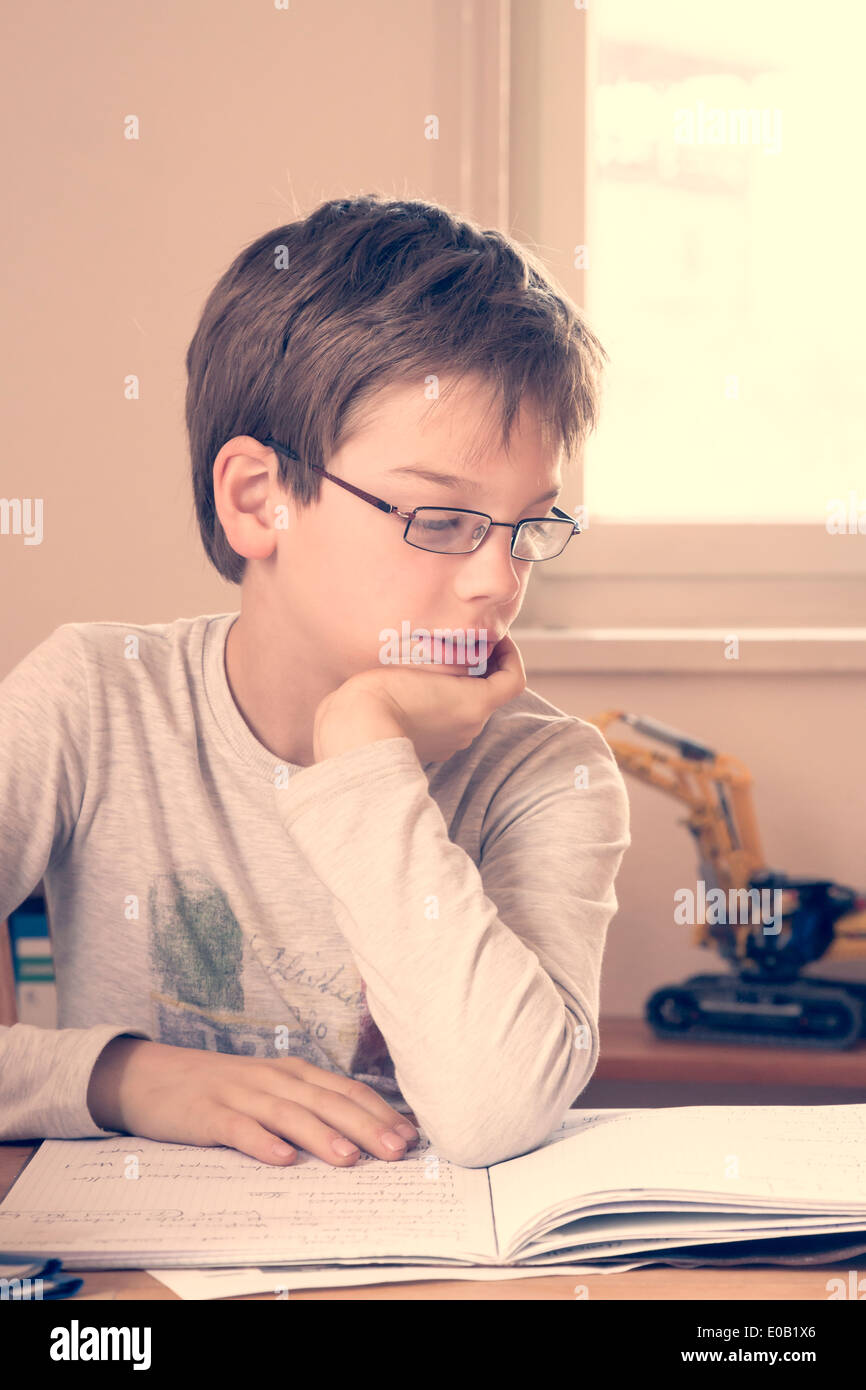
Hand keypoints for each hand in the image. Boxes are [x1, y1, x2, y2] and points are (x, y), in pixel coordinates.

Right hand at [87, 1037, 418, 1166]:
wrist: (154, 1076)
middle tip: (396, 1151)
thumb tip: (360, 1132)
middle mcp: (273, 1079)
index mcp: (293, 1073)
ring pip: (289, 1114)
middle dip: (365, 1126)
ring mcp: (241, 1094)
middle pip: (326, 1101)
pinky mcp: (209, 1114)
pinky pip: (239, 1129)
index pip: (345, 1090)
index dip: (378, 1112)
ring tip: (350, 1160)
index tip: (409, 1136)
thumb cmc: (224, 1089)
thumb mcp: (270, 1089)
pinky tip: (283, 1159)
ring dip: (322, 1136)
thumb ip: (308, 1104)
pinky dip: (262, 1142)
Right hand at [313, 631, 526, 764]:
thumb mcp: (425, 664)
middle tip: (460, 644)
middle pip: (489, 692)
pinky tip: (417, 692)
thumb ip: (456, 658)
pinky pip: (446, 723)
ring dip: (459, 688)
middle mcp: (470, 728)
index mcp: (476, 705)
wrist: (355, 733)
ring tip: (433, 666)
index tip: (494, 639)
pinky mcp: (430, 750)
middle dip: (481, 668)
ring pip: (466, 708)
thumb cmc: (387, 692)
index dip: (510, 655)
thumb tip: (470, 656)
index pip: (514, 679)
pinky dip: (442, 706)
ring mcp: (451, 743)